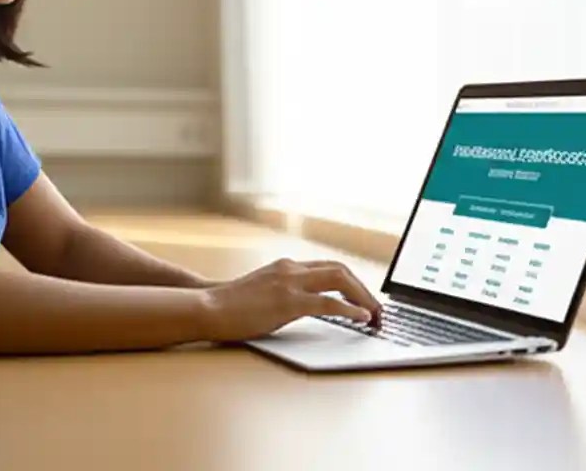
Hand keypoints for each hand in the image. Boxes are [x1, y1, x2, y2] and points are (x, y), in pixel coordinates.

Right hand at [199, 258, 383, 341]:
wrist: (209, 307)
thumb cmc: (230, 305)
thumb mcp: (263, 291)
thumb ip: (284, 292)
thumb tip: (304, 306)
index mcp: (286, 266)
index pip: (327, 267)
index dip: (351, 281)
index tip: (363, 296)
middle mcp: (291, 268)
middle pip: (340, 269)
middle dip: (363, 287)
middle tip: (377, 307)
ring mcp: (291, 283)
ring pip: (341, 279)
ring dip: (363, 296)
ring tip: (375, 313)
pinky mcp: (289, 302)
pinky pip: (329, 302)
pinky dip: (350, 309)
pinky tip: (362, 318)